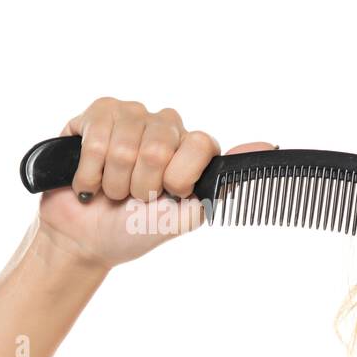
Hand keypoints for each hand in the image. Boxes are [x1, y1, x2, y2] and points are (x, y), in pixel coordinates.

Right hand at [34, 96, 276, 270]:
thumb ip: (223, 182)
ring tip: (113, 190)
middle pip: (159, 146)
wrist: (86, 240)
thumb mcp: (187, 214)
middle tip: (135, 197)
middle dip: (142, 185)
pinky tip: (90, 179)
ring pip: (125, 144)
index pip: (200, 144)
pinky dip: (90, 170)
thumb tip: (269, 147)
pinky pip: (96, 135)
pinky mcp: (96, 115)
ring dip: (114, 181)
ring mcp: (132, 116)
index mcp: (194, 148)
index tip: (168, 195)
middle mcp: (166, 126)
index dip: (178, 178)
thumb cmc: (137, 229)